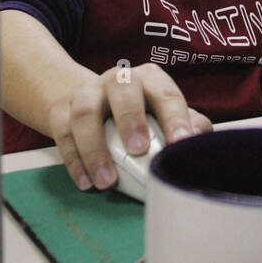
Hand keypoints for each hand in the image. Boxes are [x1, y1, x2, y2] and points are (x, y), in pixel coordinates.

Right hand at [46, 62, 211, 191]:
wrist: (93, 99)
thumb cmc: (141, 111)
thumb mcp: (165, 113)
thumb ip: (188, 124)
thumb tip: (200, 141)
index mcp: (149, 79)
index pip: (165, 93)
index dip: (174, 117)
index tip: (181, 142)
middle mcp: (117, 79)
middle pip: (122, 89)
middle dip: (130, 119)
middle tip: (139, 150)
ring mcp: (86, 93)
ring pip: (85, 112)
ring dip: (94, 149)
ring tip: (106, 181)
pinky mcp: (61, 110)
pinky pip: (62, 133)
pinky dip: (73, 160)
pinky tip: (86, 183)